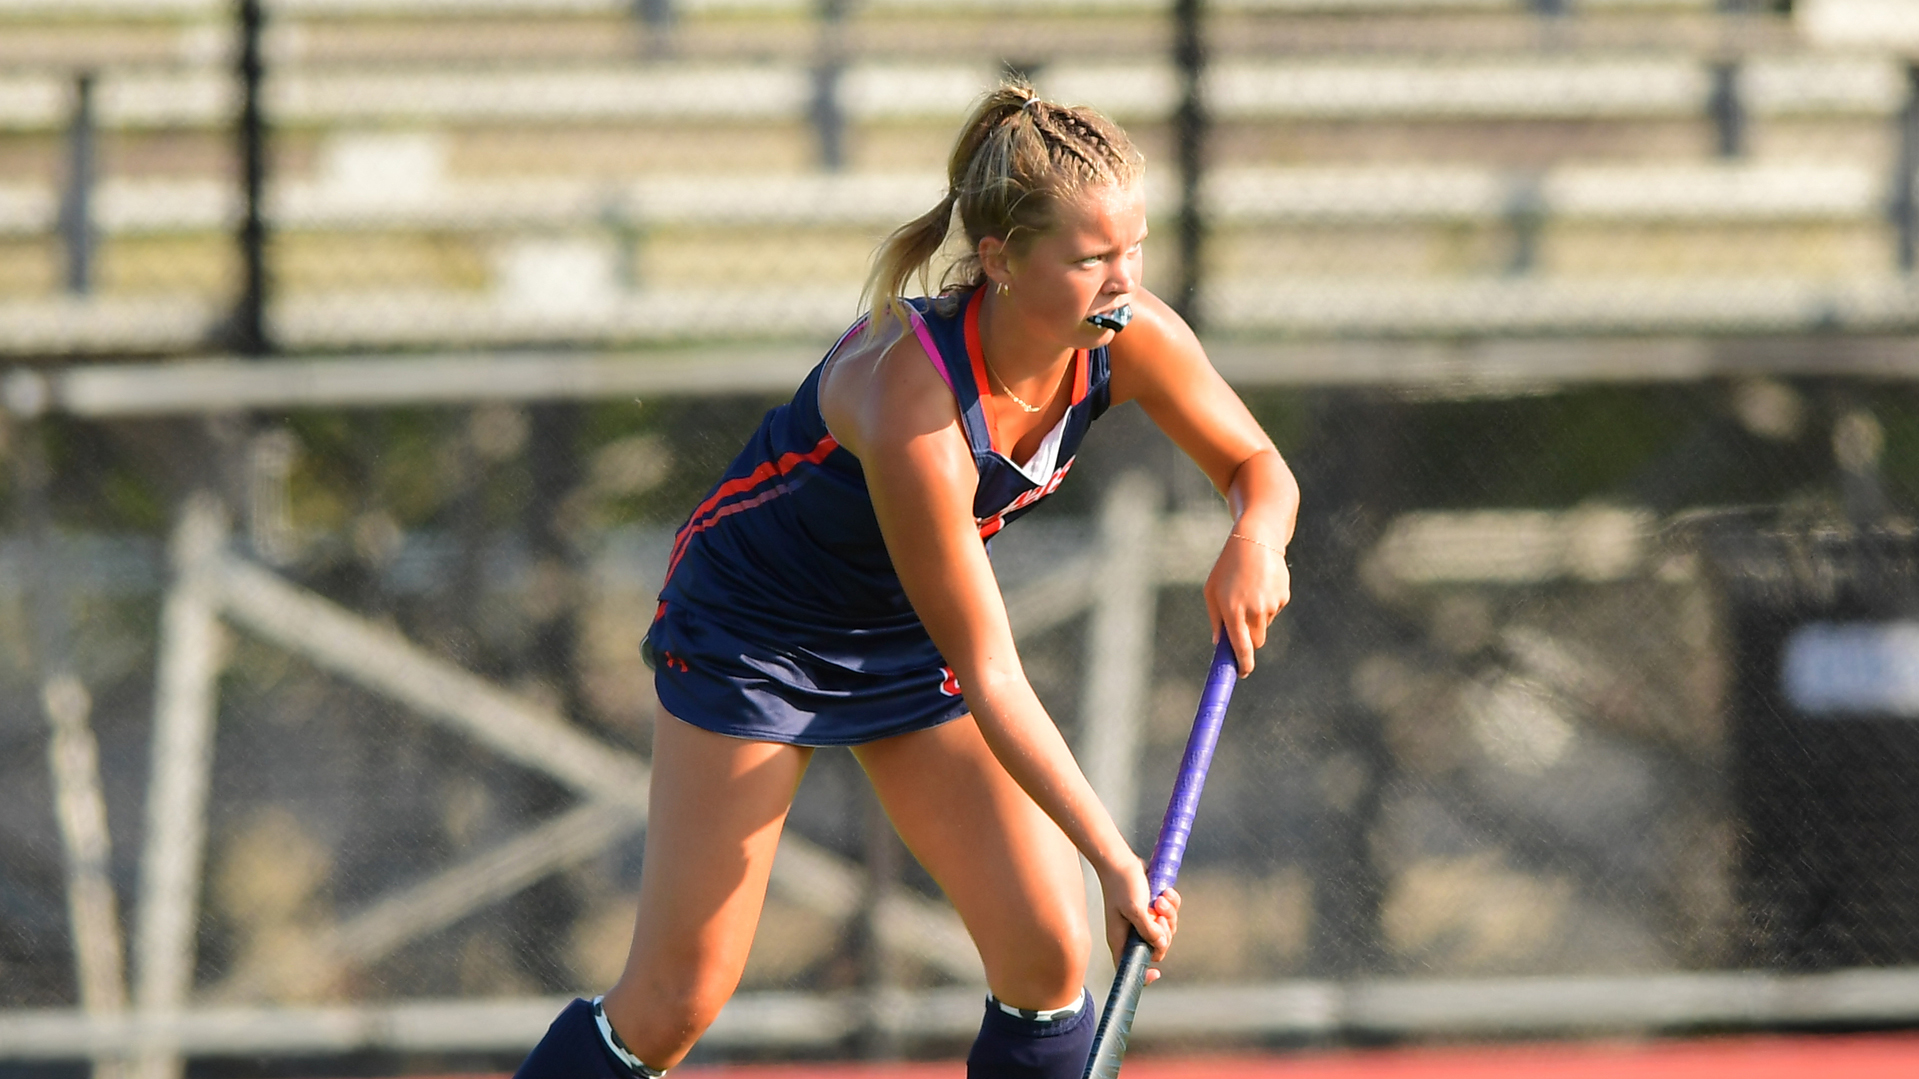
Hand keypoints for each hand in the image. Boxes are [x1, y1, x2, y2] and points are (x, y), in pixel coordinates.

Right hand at [1096, 858, 1181, 984]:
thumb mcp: (1135, 909)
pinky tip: (1165, 891)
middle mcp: (1132, 933)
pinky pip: (1169, 914)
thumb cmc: (1122, 885)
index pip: (1131, 966)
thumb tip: (1161, 944)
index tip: (1156, 974)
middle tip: (1159, 912)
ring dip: (1169, 913)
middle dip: (1164, 930)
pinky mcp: (1151, 909)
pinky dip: (1171, 904)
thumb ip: (1148, 930)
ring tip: (1161, 897)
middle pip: (1157, 947)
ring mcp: (1142, 921)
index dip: (1143, 975)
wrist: (1121, 861)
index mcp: (1121, 939)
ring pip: (1165, 929)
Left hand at [1205, 531, 1290, 676]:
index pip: (1241, 647)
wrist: (1255, 539)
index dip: (1243, 664)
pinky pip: (1274, 611)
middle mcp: (1254, 610)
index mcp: (1233, 610)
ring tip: (1248, 591)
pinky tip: (1261, 584)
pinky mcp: (1283, 597)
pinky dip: (1267, 604)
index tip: (1242, 673)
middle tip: (1241, 623)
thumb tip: (1220, 644)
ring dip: (1257, 618)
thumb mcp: (1212, 591)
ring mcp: (1271, 604)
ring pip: (1265, 625)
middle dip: (1249, 639)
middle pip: (1256, 641)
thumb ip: (1216, 620)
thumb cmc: (1227, 567)